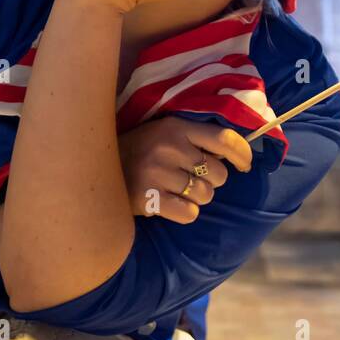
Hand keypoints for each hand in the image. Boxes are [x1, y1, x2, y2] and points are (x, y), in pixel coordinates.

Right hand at [117, 116, 252, 224]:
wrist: (94, 168)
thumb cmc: (138, 151)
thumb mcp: (163, 132)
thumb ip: (194, 138)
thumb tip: (236, 153)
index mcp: (175, 126)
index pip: (223, 138)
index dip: (242, 153)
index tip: (245, 164)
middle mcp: (168, 147)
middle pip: (219, 174)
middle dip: (212, 181)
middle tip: (192, 179)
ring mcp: (157, 172)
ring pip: (206, 196)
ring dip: (197, 198)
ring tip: (176, 190)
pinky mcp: (149, 198)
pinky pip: (189, 213)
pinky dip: (184, 212)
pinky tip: (168, 203)